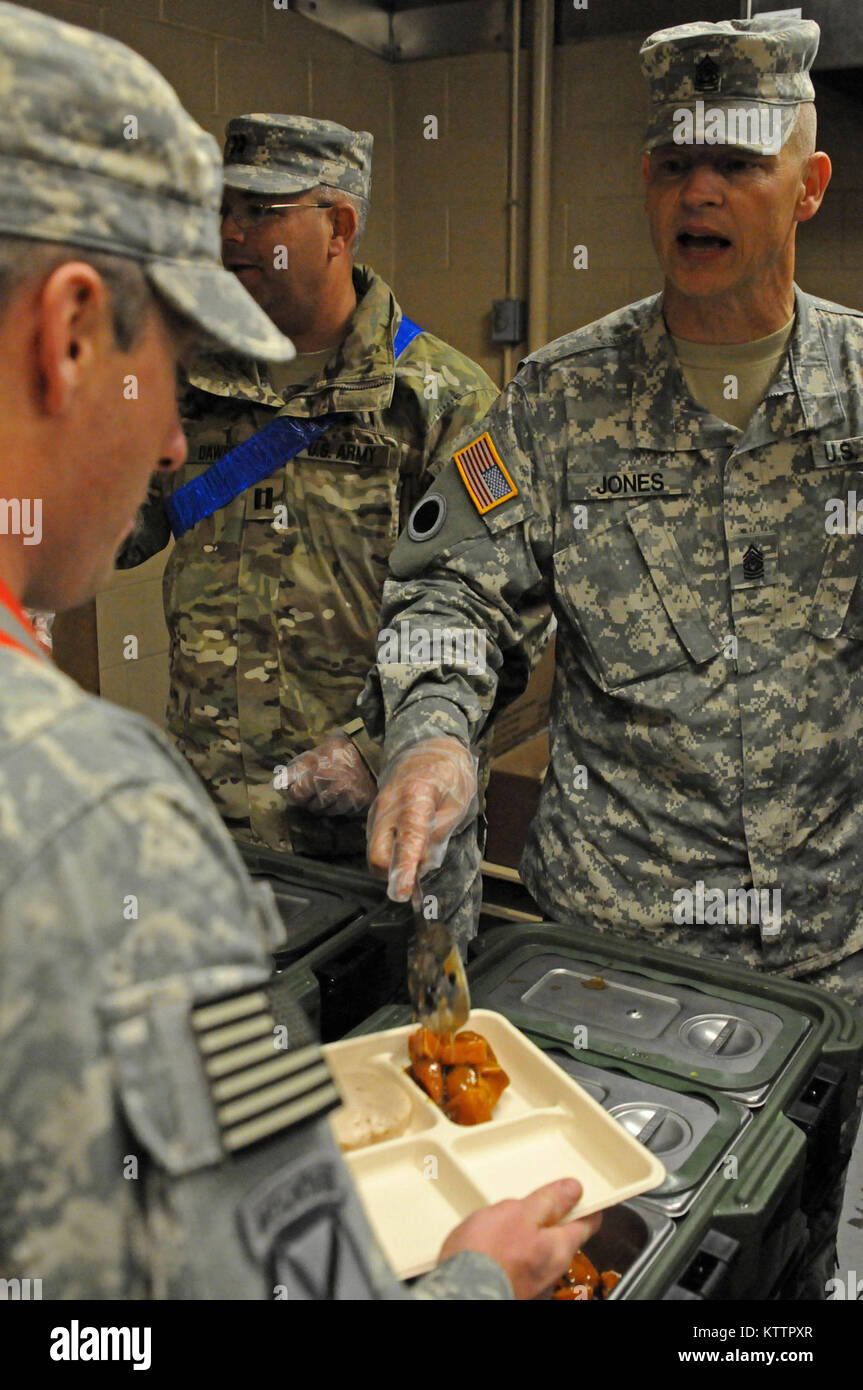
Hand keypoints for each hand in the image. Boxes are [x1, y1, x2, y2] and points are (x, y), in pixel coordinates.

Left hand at [280, 732, 375, 814]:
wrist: (371, 752)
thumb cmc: (338, 751)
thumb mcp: (315, 753)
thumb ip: (295, 769)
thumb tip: (276, 784)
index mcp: (320, 768)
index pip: (298, 792)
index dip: (294, 793)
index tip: (296, 790)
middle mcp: (334, 782)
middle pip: (309, 804)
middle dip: (307, 799)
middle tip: (313, 790)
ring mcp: (347, 793)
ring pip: (323, 810)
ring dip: (321, 804)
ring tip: (327, 791)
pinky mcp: (358, 801)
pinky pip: (339, 812)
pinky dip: (337, 807)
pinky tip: (340, 795)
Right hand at [366, 736, 475, 900]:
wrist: (428, 747)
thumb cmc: (448, 774)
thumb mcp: (456, 804)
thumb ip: (437, 836)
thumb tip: (421, 866)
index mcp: (415, 797)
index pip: (407, 840)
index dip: (403, 869)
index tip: (401, 892)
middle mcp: (389, 805)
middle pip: (378, 854)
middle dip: (392, 874)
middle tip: (416, 879)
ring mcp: (377, 810)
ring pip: (374, 851)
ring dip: (391, 865)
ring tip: (415, 860)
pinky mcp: (374, 815)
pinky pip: (376, 843)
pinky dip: (389, 854)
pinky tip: (406, 850)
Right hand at [437, 1179, 602, 1300]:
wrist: (458, 1293)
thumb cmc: (487, 1255)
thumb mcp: (518, 1214)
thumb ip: (548, 1202)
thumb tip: (573, 1189)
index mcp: (559, 1248)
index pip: (588, 1224)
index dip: (586, 1205)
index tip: (579, 1193)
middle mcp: (552, 1272)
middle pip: (561, 1239)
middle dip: (548, 1221)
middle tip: (529, 1203)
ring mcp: (533, 1285)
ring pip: (537, 1254)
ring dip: (526, 1239)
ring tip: (500, 1225)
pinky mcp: (512, 1291)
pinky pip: (517, 1267)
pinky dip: (509, 1256)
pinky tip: (489, 1248)